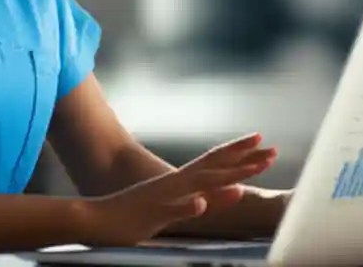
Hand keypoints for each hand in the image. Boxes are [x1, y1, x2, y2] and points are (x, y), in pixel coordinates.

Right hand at [76, 133, 277, 246]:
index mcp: (179, 182)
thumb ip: (193, 204)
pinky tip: (201, 203)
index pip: (214, 161)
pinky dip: (188, 206)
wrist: (92, 218)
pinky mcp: (150, 215)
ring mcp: (163, 198)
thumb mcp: (169, 210)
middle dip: (244, 157)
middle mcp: (174, 184)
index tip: (261, 142)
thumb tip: (218, 198)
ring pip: (199, 184)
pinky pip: (170, 210)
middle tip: (270, 148)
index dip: (238, 151)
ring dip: (225, 178)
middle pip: (214, 166)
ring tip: (251, 172)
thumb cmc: (130, 217)